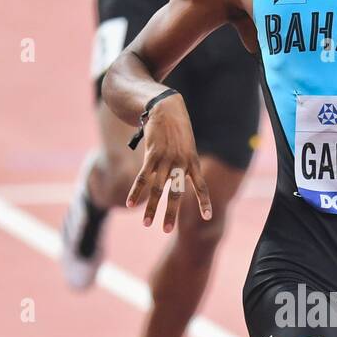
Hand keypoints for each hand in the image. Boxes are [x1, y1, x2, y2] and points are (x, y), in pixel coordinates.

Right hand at [126, 94, 211, 231]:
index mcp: (193, 162)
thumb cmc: (176, 127)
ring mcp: (166, 159)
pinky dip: (136, 191)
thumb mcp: (187, 145)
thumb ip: (185, 163)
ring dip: (151, 207)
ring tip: (147, 223)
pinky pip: (143, 177)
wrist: (165, 106)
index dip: (204, 201)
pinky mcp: (152, 154)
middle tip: (166, 230)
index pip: (201, 186)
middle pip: (176, 193)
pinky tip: (130, 203)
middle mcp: (180, 163)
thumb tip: (178, 179)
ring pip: (157, 189)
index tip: (207, 217)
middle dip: (171, 213)